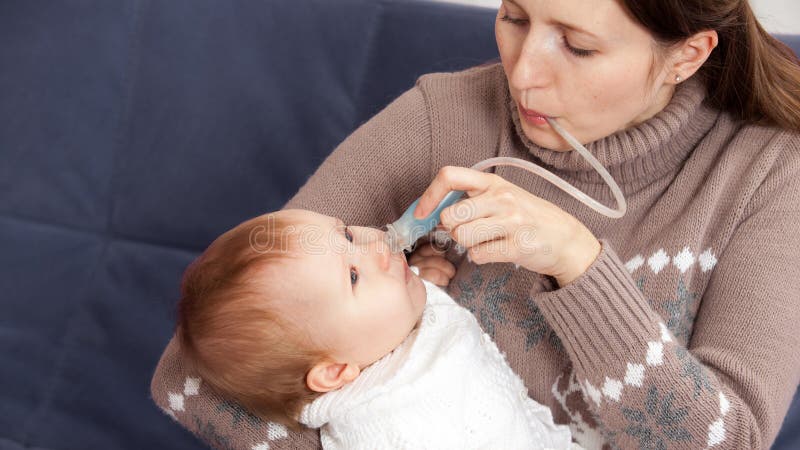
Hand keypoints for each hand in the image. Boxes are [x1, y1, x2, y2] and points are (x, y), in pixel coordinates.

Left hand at [413, 166, 600, 285]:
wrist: (565, 238)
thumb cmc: (526, 218)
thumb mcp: (500, 198)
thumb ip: (470, 201)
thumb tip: (434, 214)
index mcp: (493, 182)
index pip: (449, 176)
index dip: (429, 196)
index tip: (421, 213)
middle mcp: (502, 197)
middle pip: (451, 215)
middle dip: (452, 229)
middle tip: (467, 231)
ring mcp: (511, 221)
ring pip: (462, 236)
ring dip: (467, 244)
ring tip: (485, 241)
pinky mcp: (517, 246)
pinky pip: (478, 255)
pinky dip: (481, 257)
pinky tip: (496, 251)